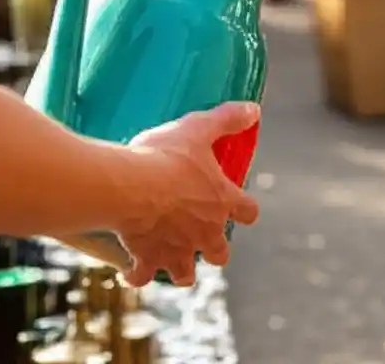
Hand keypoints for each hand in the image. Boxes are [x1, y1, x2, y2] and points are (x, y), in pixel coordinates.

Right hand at [119, 102, 260, 286]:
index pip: (248, 212)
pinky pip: (142, 275)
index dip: (245, 210)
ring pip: (185, 274)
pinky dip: (137, 274)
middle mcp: (205, 232)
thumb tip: (254, 109)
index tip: (238, 208)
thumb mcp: (199, 128)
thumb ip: (227, 119)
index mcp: (222, 201)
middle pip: (220, 253)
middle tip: (201, 238)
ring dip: (179, 269)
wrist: (131, 186)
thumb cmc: (167, 156)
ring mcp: (176, 248)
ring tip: (169, 258)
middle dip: (214, 250)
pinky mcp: (147, 257)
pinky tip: (131, 269)